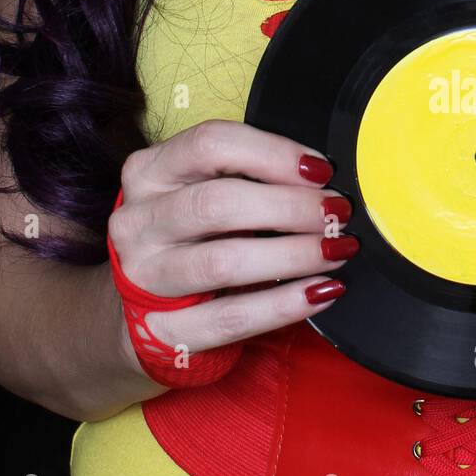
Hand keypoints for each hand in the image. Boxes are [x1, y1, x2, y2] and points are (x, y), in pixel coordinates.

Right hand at [108, 119, 355, 365]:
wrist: (146, 309)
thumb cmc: (193, 236)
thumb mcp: (204, 191)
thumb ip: (249, 177)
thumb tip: (321, 175)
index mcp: (149, 173)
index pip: (210, 145)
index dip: (273, 154)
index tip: (322, 170)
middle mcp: (138, 222)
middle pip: (218, 203)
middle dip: (291, 207)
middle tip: (337, 214)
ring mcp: (145, 279)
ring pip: (223, 262)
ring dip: (293, 254)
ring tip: (337, 249)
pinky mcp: (164, 331)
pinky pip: (231, 318)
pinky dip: (284, 304)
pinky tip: (322, 292)